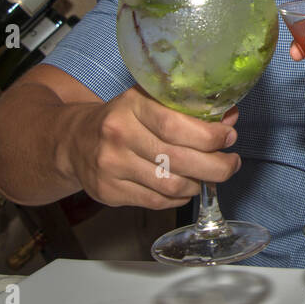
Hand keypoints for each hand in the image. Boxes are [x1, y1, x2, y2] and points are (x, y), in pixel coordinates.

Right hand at [66, 86, 241, 208]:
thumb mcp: (149, 102)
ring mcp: (111, 165)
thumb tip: (229, 119)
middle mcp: (119, 134)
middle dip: (215, 165)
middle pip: (177, 158)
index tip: (229, 137)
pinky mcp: (108, 191)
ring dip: (198, 184)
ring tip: (209, 178)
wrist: (73, 140)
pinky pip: (156, 201)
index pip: (175, 124)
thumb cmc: (123, 119)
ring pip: (170, 184)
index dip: (209, 135)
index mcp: (132, 105)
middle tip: (231, 164)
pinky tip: (186, 189)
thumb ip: (189, 109)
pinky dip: (179, 198)